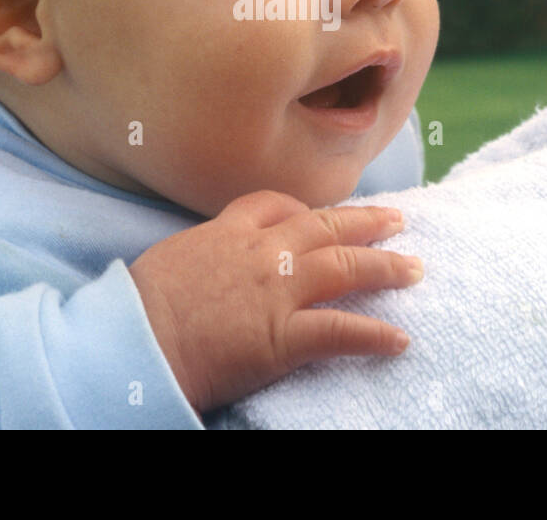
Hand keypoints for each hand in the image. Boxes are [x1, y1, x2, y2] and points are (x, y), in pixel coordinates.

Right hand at [128, 189, 421, 412]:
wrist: (133, 339)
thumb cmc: (138, 305)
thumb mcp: (171, 258)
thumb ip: (201, 252)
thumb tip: (205, 261)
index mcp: (228, 231)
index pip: (276, 204)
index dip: (307, 208)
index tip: (325, 213)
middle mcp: (261, 253)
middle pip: (325, 227)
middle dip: (365, 223)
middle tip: (397, 220)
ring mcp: (276, 292)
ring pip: (344, 268)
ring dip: (385, 267)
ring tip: (414, 269)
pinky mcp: (283, 336)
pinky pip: (340, 332)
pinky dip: (374, 336)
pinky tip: (399, 341)